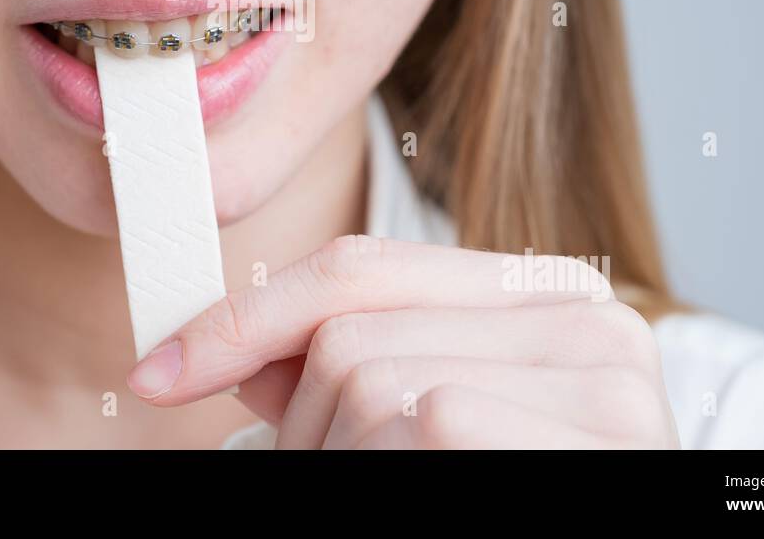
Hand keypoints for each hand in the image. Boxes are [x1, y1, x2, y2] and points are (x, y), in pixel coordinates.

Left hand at [125, 235, 679, 448]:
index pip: (357, 268)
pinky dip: (384, 473)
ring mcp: (605, 377)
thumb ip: (342, 366)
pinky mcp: (601, 436)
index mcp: (541, 295)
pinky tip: (431, 495)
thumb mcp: (421, 418)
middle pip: (352, 334)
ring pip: (372, 383)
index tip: (158, 372)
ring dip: (340, 460)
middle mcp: (586, 317)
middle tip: (330, 471)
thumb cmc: (504, 484)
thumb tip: (223, 346)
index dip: (244, 317)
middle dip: (304, 423)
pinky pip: (427, 421)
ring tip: (392, 489)